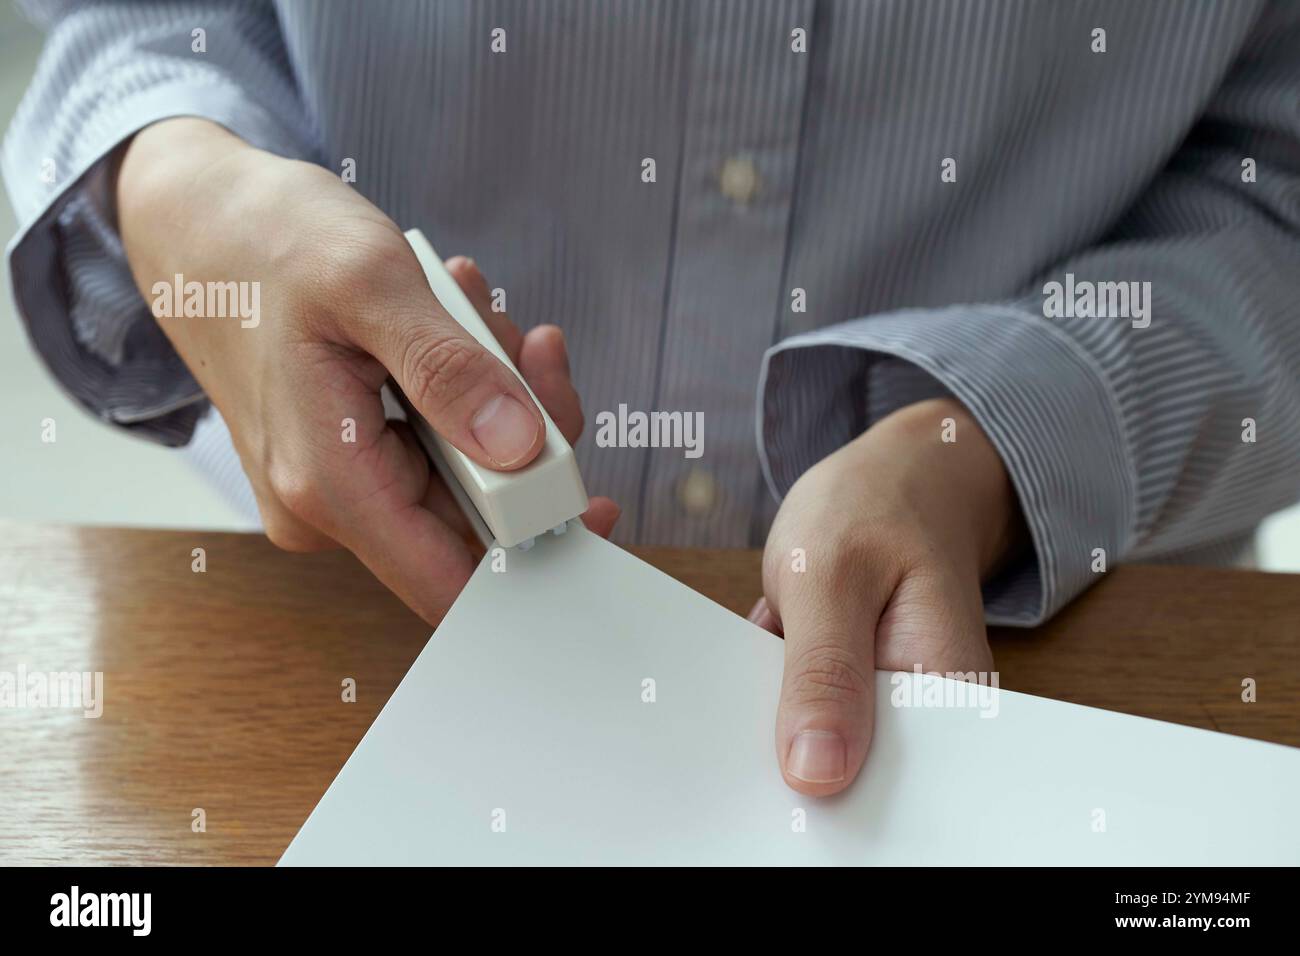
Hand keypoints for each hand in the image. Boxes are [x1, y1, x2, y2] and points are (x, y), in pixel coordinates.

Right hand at [116, 118, 617, 624]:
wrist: (198, 224)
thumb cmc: (267, 242)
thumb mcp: (368, 282)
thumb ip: (448, 370)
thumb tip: (521, 449)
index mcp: (330, 482)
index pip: (454, 580)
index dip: (535, 553)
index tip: (589, 496)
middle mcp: (330, 505)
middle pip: (477, 520)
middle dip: (526, 435)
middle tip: (526, 346)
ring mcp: (340, 486)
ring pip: (467, 476)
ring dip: (496, 398)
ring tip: (473, 311)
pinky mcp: (350, 459)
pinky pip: (439, 446)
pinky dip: (465, 390)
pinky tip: (456, 323)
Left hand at [751, 397, 1026, 794]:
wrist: (899, 474)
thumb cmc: (874, 506)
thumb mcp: (831, 576)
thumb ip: (823, 671)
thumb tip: (816, 772)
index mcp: (946, 690)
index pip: (903, 785)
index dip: (844, 800)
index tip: (785, 797)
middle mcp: (925, 709)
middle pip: (858, 776)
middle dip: (796, 759)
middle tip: (753, 719)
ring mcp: (886, 701)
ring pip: (819, 745)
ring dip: (774, 718)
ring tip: (763, 656)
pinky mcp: (852, 689)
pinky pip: (801, 714)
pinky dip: (771, 692)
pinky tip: (761, 652)